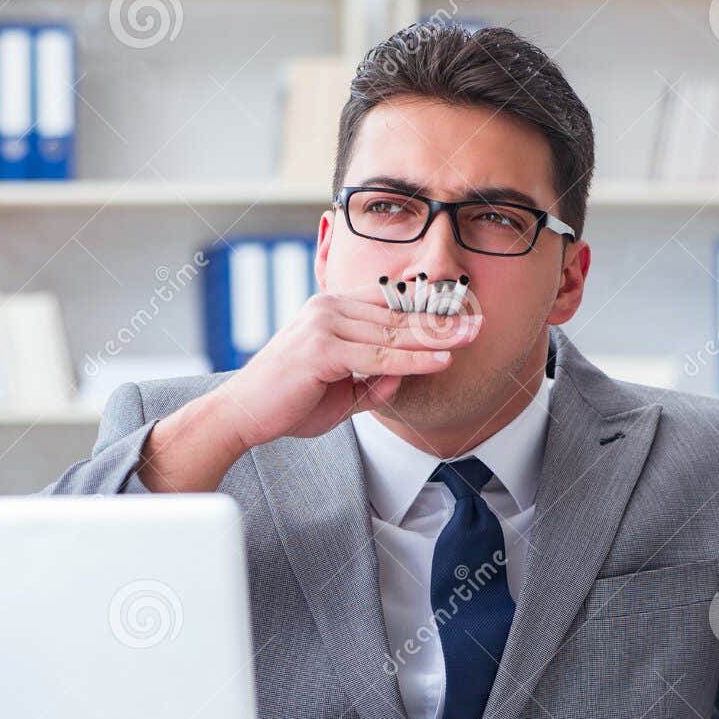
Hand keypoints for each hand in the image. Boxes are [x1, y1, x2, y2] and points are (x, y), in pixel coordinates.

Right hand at [209, 290, 481, 448]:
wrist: (243, 414)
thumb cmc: (286, 402)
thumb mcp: (339, 391)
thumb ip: (371, 382)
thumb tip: (401, 380)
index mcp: (330, 310)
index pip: (387, 304)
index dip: (425, 310)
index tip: (459, 316)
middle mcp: (327, 308)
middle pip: (395, 314)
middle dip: (439, 319)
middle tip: (476, 323)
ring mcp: (323, 324)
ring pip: (392, 333)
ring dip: (434, 337)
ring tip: (468, 338)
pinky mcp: (321, 348)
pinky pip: (379, 356)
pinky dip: (413, 360)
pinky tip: (441, 360)